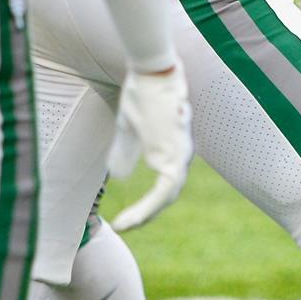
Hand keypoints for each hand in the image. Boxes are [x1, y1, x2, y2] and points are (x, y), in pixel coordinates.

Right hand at [107, 65, 191, 231]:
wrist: (151, 73)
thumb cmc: (141, 93)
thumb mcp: (128, 129)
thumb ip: (126, 152)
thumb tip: (119, 176)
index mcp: (172, 149)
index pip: (165, 186)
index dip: (147, 204)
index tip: (124, 217)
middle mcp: (181, 154)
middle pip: (168, 195)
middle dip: (146, 214)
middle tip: (123, 226)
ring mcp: (180, 155)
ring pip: (167, 196)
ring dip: (146, 214)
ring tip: (125, 226)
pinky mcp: (174, 154)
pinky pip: (164, 191)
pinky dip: (148, 207)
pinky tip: (130, 217)